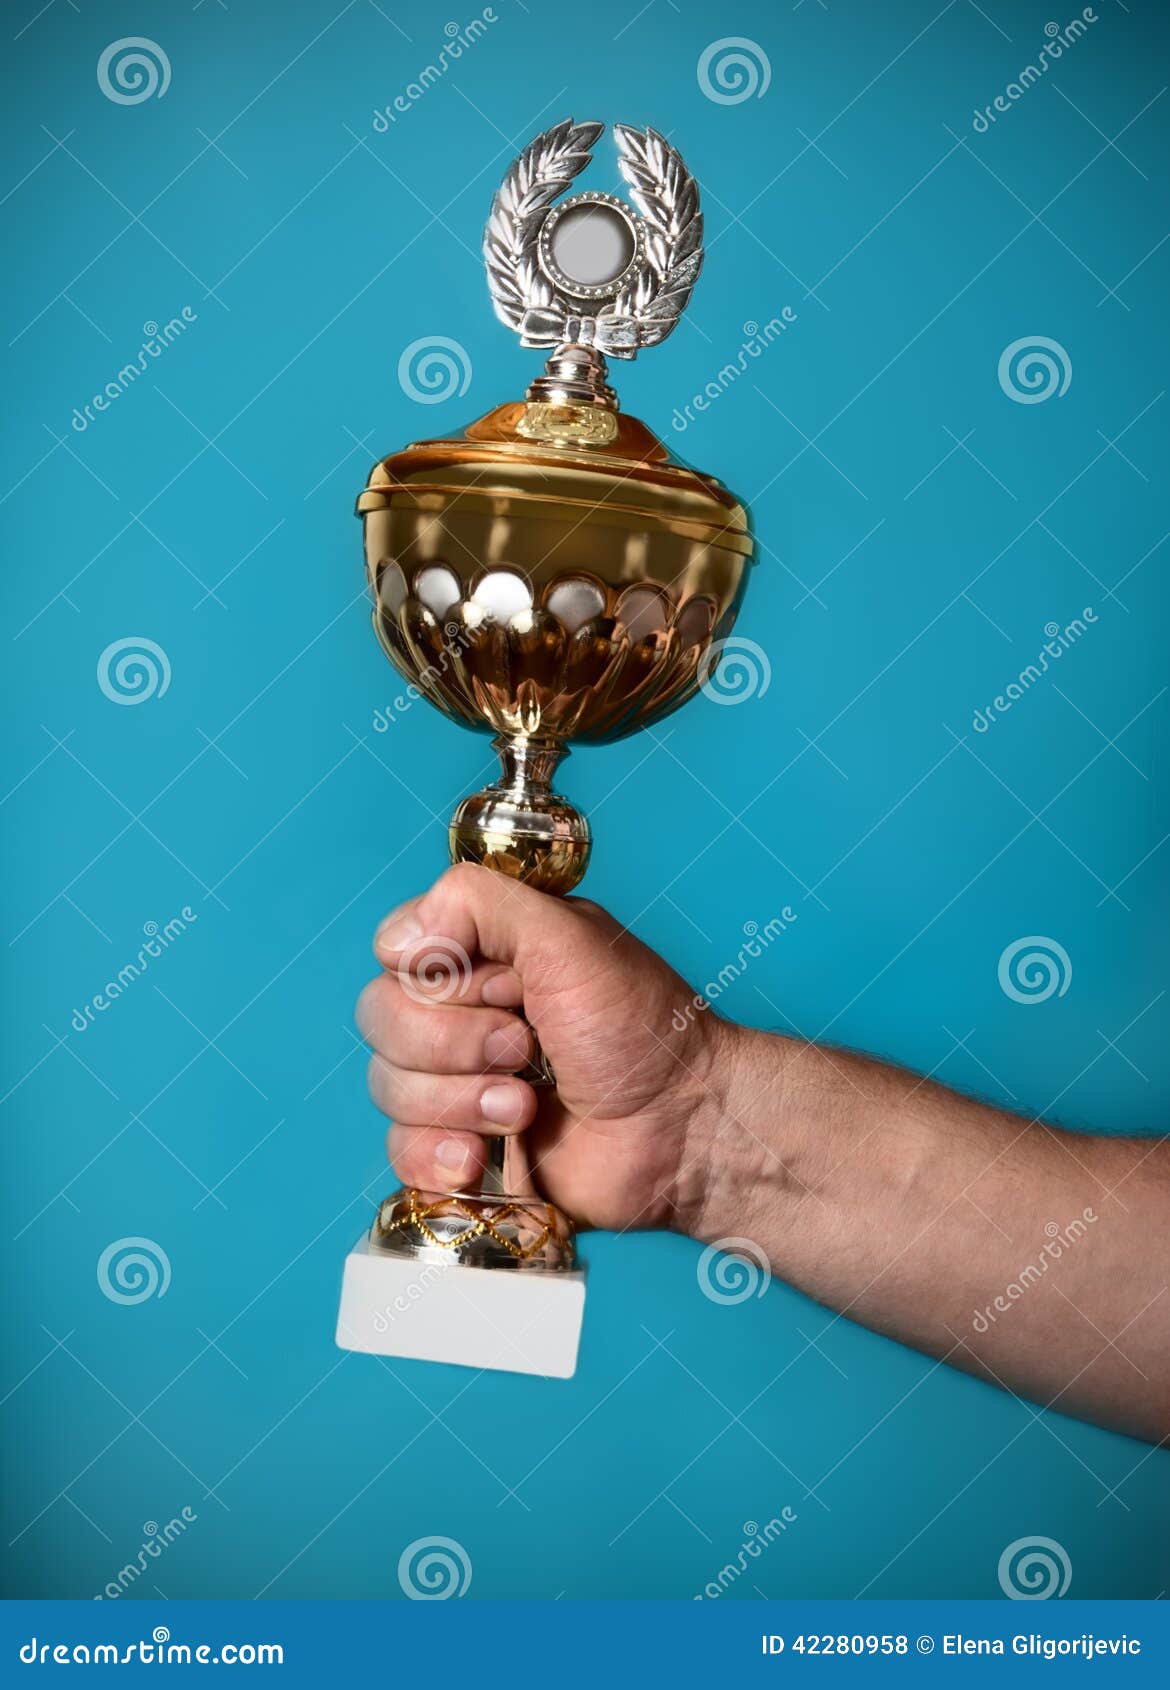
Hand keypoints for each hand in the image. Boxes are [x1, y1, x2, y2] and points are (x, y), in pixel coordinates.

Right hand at [356, 863, 733, 1232]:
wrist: (681, 1129)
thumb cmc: (641, 1029)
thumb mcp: (569, 938)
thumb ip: (480, 903)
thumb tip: (400, 936)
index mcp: (483, 952)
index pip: (396, 949)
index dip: (438, 973)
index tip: (506, 986)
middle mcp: (462, 1011)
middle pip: (381, 1018)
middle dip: (455, 1042)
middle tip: (526, 1047)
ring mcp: (456, 1081)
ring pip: (386, 1085)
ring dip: (460, 1100)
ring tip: (526, 1107)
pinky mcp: (459, 1146)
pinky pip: (399, 1150)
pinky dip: (439, 1154)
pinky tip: (483, 1156)